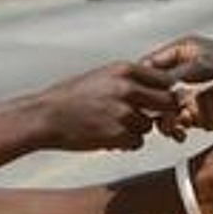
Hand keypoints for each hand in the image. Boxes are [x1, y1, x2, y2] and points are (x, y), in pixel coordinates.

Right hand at [38, 61, 181, 150]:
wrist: (45, 117)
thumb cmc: (71, 98)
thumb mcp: (102, 77)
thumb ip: (129, 81)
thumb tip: (158, 86)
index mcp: (124, 70)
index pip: (165, 80)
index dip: (164, 92)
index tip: (157, 100)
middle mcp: (127, 88)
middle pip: (166, 102)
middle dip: (159, 112)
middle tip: (144, 117)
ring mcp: (123, 112)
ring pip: (149, 126)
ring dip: (137, 130)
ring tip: (113, 126)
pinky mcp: (117, 134)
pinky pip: (137, 143)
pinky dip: (126, 144)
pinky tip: (107, 137)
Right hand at [142, 35, 212, 131]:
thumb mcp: (205, 66)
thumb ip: (178, 74)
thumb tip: (154, 86)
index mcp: (181, 52)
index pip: (149, 65)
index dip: (142, 80)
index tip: (137, 94)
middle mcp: (181, 73)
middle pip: (151, 89)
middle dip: (150, 103)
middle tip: (153, 114)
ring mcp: (189, 93)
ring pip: (161, 108)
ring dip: (161, 118)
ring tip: (171, 127)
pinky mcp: (197, 113)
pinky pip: (176, 122)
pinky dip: (174, 128)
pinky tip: (180, 133)